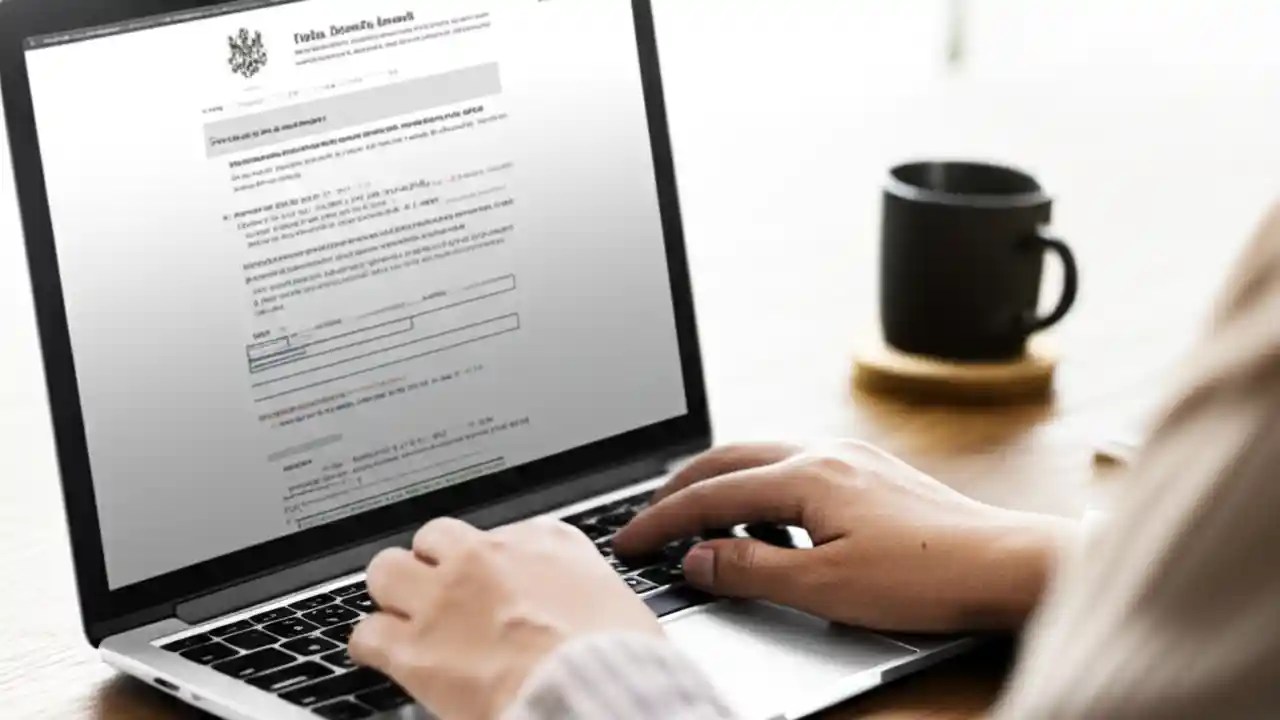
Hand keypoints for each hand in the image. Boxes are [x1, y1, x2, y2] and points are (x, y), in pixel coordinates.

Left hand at [349, 517, 660, 719]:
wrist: (593, 691)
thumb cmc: (617, 658)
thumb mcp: (616, 601)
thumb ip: (581, 589)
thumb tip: (577, 607)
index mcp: (544, 542)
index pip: (501, 533)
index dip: (493, 563)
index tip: (495, 581)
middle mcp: (487, 558)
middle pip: (435, 538)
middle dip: (433, 563)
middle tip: (441, 592)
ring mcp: (445, 598)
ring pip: (387, 570)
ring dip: (394, 592)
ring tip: (404, 615)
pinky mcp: (413, 647)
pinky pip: (366, 633)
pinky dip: (373, 645)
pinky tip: (384, 655)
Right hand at [613, 441, 1077, 631]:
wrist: (1006, 565)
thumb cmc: (926, 576)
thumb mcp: (826, 587)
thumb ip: (751, 570)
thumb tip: (696, 559)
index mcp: (807, 476)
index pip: (711, 496)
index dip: (661, 521)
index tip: (628, 542)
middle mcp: (824, 453)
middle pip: (727, 458)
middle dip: (678, 489)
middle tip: (647, 521)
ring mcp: (849, 456)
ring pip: (759, 455)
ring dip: (716, 482)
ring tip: (691, 517)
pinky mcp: (869, 470)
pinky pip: (791, 463)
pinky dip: (755, 484)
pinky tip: (760, 513)